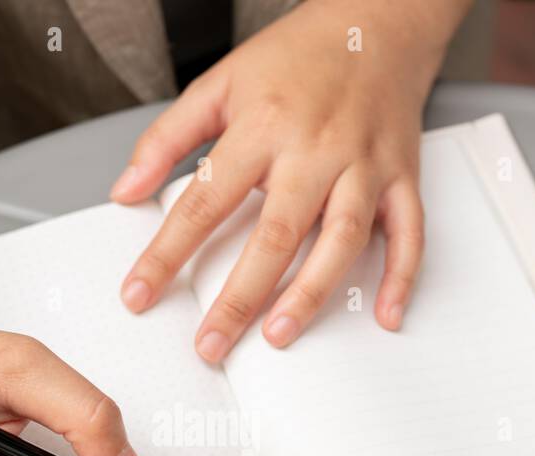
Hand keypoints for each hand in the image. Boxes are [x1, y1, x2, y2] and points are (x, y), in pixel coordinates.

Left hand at [111, 0, 469, 361]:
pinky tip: (385, 316)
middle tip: (210, 345)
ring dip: (311, 293)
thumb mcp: (219, 83)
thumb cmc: (298, 56)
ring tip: (278, 335)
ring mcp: (364, 166)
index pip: (204, 201)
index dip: (167, 254)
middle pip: (275, 234)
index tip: (140, 295)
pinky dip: (402, 276)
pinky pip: (408, 233)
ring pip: (341, 239)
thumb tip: (125, 190)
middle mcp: (316, 149)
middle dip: (239, 298)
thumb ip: (167, 139)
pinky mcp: (402, 176)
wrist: (378, 20)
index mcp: (263, 125)